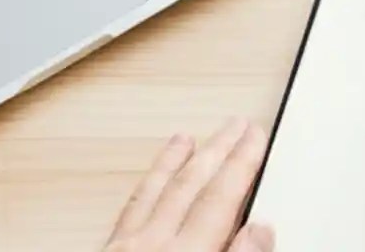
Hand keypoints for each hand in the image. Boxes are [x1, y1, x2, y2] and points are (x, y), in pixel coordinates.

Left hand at [105, 118, 274, 251]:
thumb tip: (260, 229)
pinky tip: (147, 182)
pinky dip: (143, 189)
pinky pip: (128, 208)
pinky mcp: (104, 251)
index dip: (242, 163)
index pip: (221, 197)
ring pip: (153, 190)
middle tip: (234, 124)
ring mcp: (124, 246)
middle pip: (190, 184)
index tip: (255, 137)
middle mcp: (152, 242)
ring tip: (185, 138)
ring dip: (173, 161)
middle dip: (217, 150)